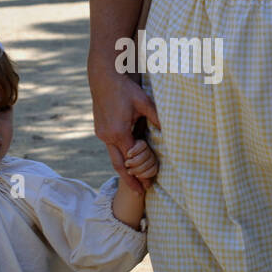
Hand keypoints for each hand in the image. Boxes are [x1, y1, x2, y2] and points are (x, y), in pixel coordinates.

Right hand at [90, 67, 160, 194]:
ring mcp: (101, 134)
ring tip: (133, 181)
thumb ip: (157, 118)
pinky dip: (120, 157)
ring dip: (124, 170)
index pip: (132, 159)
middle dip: (129, 181)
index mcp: (118, 133)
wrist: (104, 77)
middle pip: (119, 165)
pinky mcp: (100, 129)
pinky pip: (111, 148)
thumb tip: (171, 131)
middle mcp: (107, 136)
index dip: (140, 172)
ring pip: (114, 157)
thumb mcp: (144, 102)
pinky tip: (127, 161)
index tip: (148, 184)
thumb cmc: (125, 89)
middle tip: (140, 194)